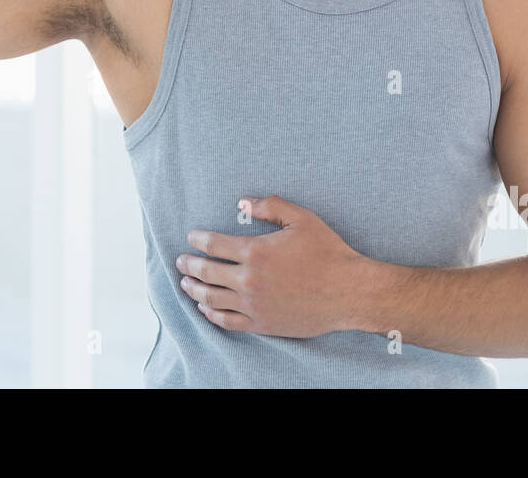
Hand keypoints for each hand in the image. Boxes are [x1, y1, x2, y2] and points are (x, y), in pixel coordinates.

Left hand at [177, 195, 368, 337]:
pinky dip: (211, 314)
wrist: (348, 291)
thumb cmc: (327, 252)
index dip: (198, 239)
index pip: (214, 244)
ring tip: (186, 283)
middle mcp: (249, 280)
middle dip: (189, 265)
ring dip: (195, 289)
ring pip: (212, 298)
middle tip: (180, 261)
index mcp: (255, 251)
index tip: (191, 237)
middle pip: (207, 272)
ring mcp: (253, 305)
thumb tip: (242, 202)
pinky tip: (205, 308)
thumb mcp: (301, 219)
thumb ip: (270, 206)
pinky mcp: (261, 324)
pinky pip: (227, 321)